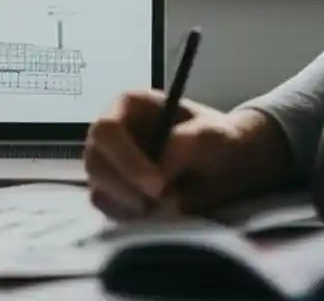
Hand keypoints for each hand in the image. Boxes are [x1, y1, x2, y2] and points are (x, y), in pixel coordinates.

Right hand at [85, 90, 292, 218]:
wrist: (228, 165)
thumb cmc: (218, 139)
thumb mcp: (212, 134)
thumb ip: (187, 144)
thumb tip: (162, 170)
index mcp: (127, 107)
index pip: (107, 130)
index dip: (127, 159)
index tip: (160, 185)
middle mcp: (111, 135)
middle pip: (95, 162)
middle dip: (127, 188)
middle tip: (165, 203)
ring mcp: (109, 166)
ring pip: (98, 189)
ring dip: (130, 205)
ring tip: (168, 207)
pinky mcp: (114, 194)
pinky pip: (108, 209)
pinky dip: (129, 218)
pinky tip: (157, 215)